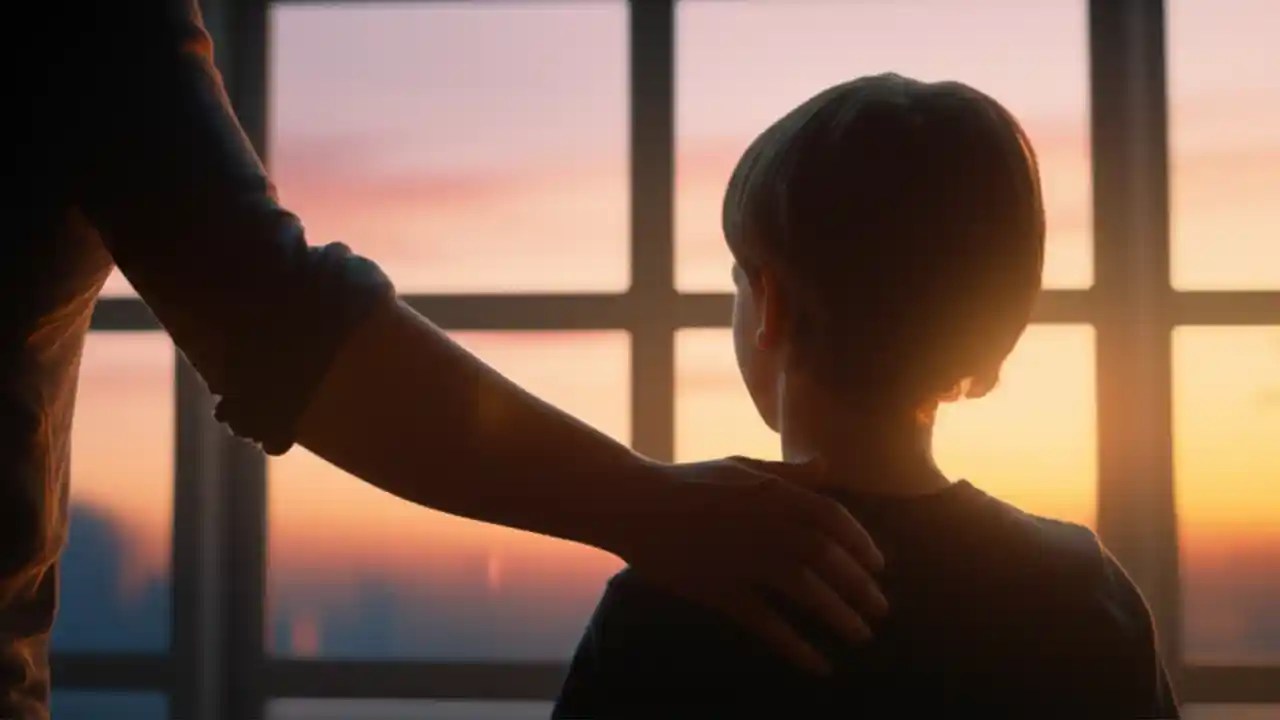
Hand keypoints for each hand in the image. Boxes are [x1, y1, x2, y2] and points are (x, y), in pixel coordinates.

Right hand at [621, 457, 888, 673]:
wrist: (636, 503)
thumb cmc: (690, 482)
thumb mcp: (741, 466)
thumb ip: (787, 473)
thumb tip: (827, 466)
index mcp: (772, 491)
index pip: (832, 517)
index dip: (860, 542)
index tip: (877, 565)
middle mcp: (764, 524)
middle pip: (826, 557)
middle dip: (859, 585)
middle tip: (880, 609)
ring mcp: (743, 558)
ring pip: (805, 590)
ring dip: (840, 615)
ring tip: (861, 636)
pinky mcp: (719, 589)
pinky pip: (766, 623)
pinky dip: (796, 647)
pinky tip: (819, 665)